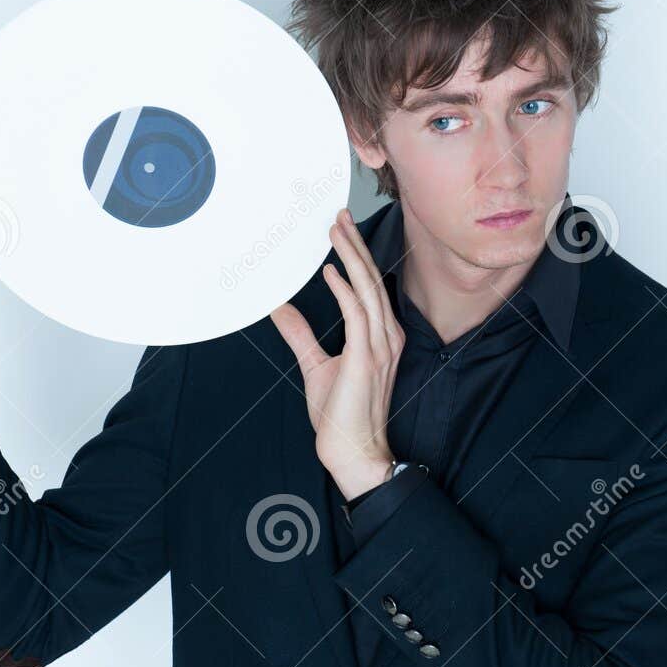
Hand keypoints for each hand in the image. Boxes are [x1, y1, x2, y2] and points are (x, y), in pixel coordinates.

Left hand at [270, 208, 403, 500]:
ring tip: (336, 231)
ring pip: (368, 290)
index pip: (369, 287)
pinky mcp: (366, 358)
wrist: (352, 450)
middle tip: (340, 216)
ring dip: (351, 258)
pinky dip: (346, 291)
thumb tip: (281, 309)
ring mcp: (380, 347)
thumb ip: (301, 335)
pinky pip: (358, 315)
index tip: (342, 231)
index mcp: (379, 337)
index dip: (356, 257)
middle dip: (355, 246)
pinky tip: (331, 272)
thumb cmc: (340, 415)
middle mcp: (386, 337)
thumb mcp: (315, 365)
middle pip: (372, 280)